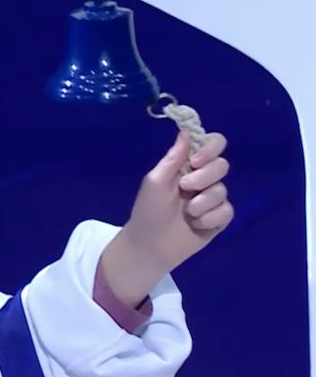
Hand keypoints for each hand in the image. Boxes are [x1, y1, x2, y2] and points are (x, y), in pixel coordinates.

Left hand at [100, 131, 233, 306]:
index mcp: (186, 165)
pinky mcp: (220, 218)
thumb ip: (173, 158)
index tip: (196, 160)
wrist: (151, 245)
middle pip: (222, 165)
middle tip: (185, 188)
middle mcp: (203, 178)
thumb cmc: (148, 210)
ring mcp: (213, 198)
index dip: (210, 147)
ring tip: (187, 212)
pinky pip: (227, 210)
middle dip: (204, 176)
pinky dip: (210, 217)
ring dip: (203, 201)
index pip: (212, 144)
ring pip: (223, 189)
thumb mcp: (155, 181)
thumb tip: (186, 131)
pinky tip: (196, 224)